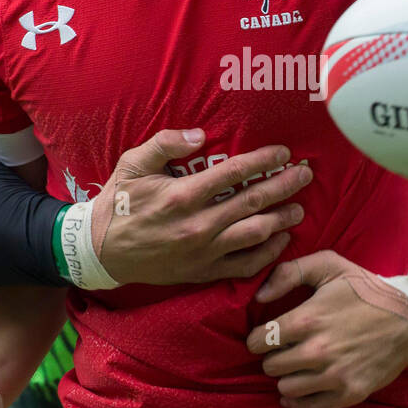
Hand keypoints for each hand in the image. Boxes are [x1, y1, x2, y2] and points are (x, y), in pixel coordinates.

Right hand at [90, 129, 311, 284]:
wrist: (101, 250)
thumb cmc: (119, 202)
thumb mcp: (134, 163)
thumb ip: (166, 143)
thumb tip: (200, 135)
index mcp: (183, 195)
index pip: (235, 173)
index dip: (264, 160)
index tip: (284, 153)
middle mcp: (198, 224)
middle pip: (253, 202)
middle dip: (284, 186)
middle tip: (305, 175)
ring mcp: (203, 251)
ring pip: (255, 235)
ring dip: (282, 220)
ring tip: (299, 208)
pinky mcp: (203, 272)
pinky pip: (245, 265)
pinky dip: (267, 254)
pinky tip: (281, 240)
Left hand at [246, 251, 407, 407]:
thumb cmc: (365, 291)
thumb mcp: (330, 265)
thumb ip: (289, 272)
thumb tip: (258, 296)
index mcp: (308, 319)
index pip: (259, 340)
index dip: (258, 338)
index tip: (267, 336)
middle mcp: (318, 351)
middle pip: (270, 366)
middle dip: (273, 357)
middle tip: (285, 350)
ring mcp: (334, 376)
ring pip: (285, 388)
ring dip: (287, 377)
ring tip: (297, 367)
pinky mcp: (349, 394)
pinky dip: (299, 401)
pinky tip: (301, 389)